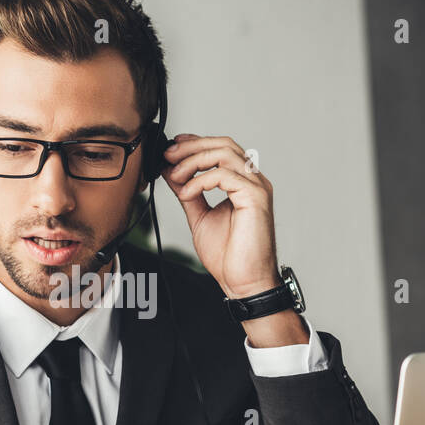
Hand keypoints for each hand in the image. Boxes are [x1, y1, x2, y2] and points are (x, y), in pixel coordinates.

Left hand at [161, 133, 280, 297]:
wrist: (243, 281)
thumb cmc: (228, 255)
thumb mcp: (199, 216)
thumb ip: (188, 192)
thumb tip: (172, 172)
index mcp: (242, 183)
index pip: (221, 149)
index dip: (196, 143)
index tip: (172, 148)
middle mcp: (253, 181)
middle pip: (224, 144)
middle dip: (192, 146)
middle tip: (168, 156)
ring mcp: (257, 187)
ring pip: (225, 154)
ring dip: (194, 160)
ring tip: (175, 175)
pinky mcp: (256, 197)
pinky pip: (224, 175)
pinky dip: (200, 180)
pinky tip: (186, 193)